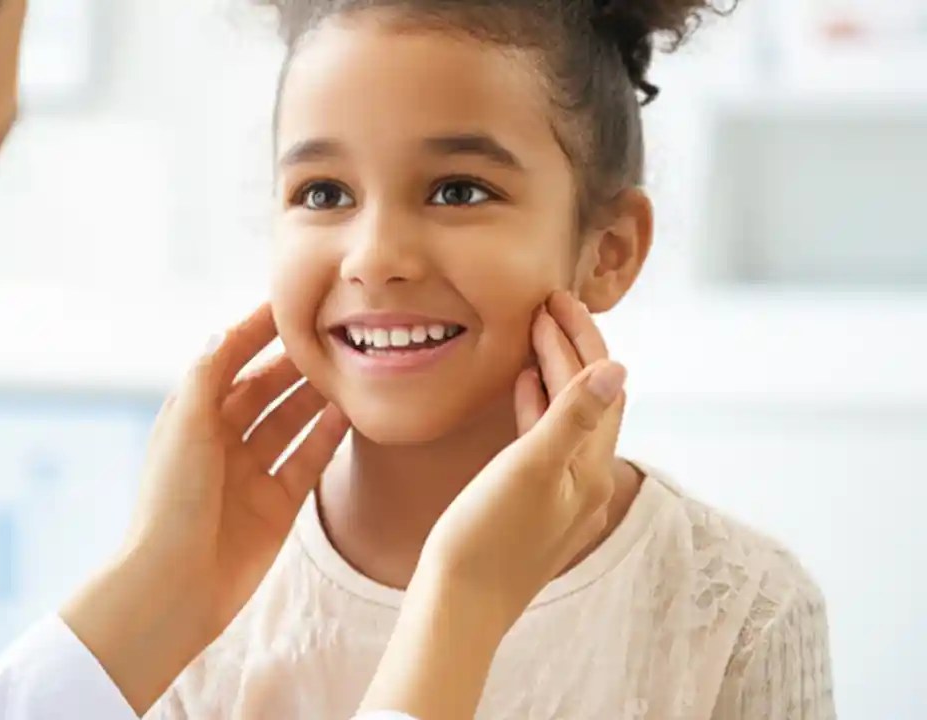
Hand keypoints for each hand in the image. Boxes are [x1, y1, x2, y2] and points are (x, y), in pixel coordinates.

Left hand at [62, 304, 348, 713]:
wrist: (176, 584)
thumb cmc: (171, 501)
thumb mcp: (186, 424)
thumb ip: (209, 374)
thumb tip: (228, 329)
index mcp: (192, 418)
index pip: (229, 361)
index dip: (257, 332)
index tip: (291, 303)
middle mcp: (221, 441)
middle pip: (264, 390)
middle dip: (295, 363)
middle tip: (334, 335)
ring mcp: (250, 474)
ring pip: (290, 423)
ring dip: (315, 396)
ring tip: (349, 368)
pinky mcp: (277, 506)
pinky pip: (307, 461)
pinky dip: (326, 437)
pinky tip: (348, 413)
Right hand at [360, 291, 624, 719]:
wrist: (458, 608)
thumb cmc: (486, 539)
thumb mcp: (531, 468)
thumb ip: (573, 415)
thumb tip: (618, 366)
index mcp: (591, 469)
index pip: (600, 386)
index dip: (581, 338)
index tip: (556, 298)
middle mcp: (587, 483)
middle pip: (591, 399)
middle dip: (572, 349)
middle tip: (547, 305)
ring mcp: (562, 497)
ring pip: (570, 419)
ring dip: (555, 374)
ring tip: (535, 334)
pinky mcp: (533, 507)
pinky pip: (547, 442)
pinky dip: (537, 408)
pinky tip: (519, 391)